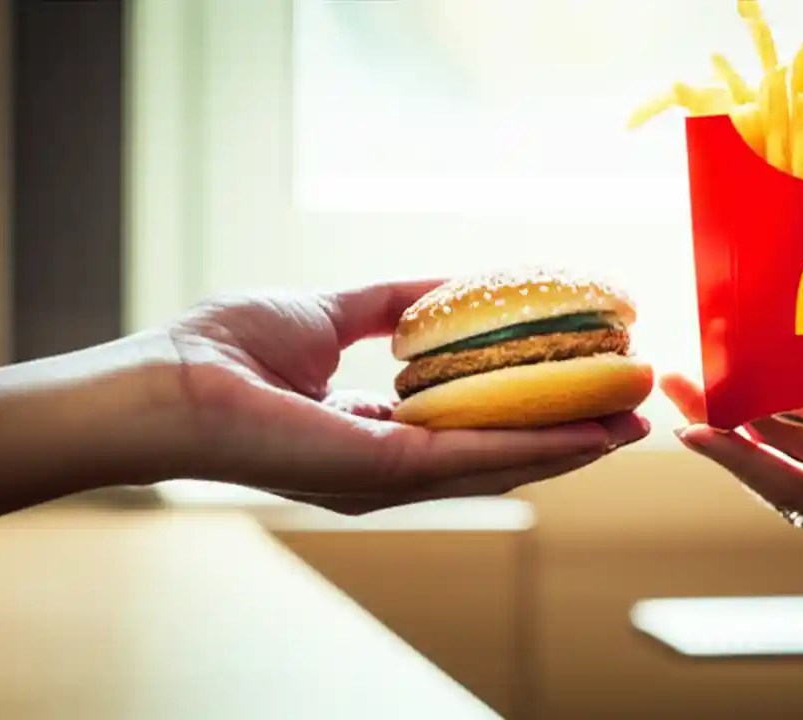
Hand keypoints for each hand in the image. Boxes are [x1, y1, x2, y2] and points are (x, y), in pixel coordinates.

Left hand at [159, 281, 648, 513]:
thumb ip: (389, 303)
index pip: (468, 429)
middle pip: (497, 456)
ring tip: (629, 426)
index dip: (529, 411)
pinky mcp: (381, 471)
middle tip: (632, 415)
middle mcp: (386, 468)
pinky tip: (583, 434)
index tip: (583, 387)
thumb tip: (447, 282)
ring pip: (498, 465)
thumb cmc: (227, 346)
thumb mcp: (328, 311)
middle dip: (568, 438)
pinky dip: (533, 446)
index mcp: (371, 432)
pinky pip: (473, 459)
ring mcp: (386, 478)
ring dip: (568, 446)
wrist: (170, 380)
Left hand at [660, 373, 802, 627]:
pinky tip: (773, 459)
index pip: (792, 443)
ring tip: (706, 419)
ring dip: (743, 456)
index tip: (701, 378)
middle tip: (675, 392)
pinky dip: (780, 480)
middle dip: (717, 431)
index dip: (743, 406)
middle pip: (767, 474)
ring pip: (784, 496)